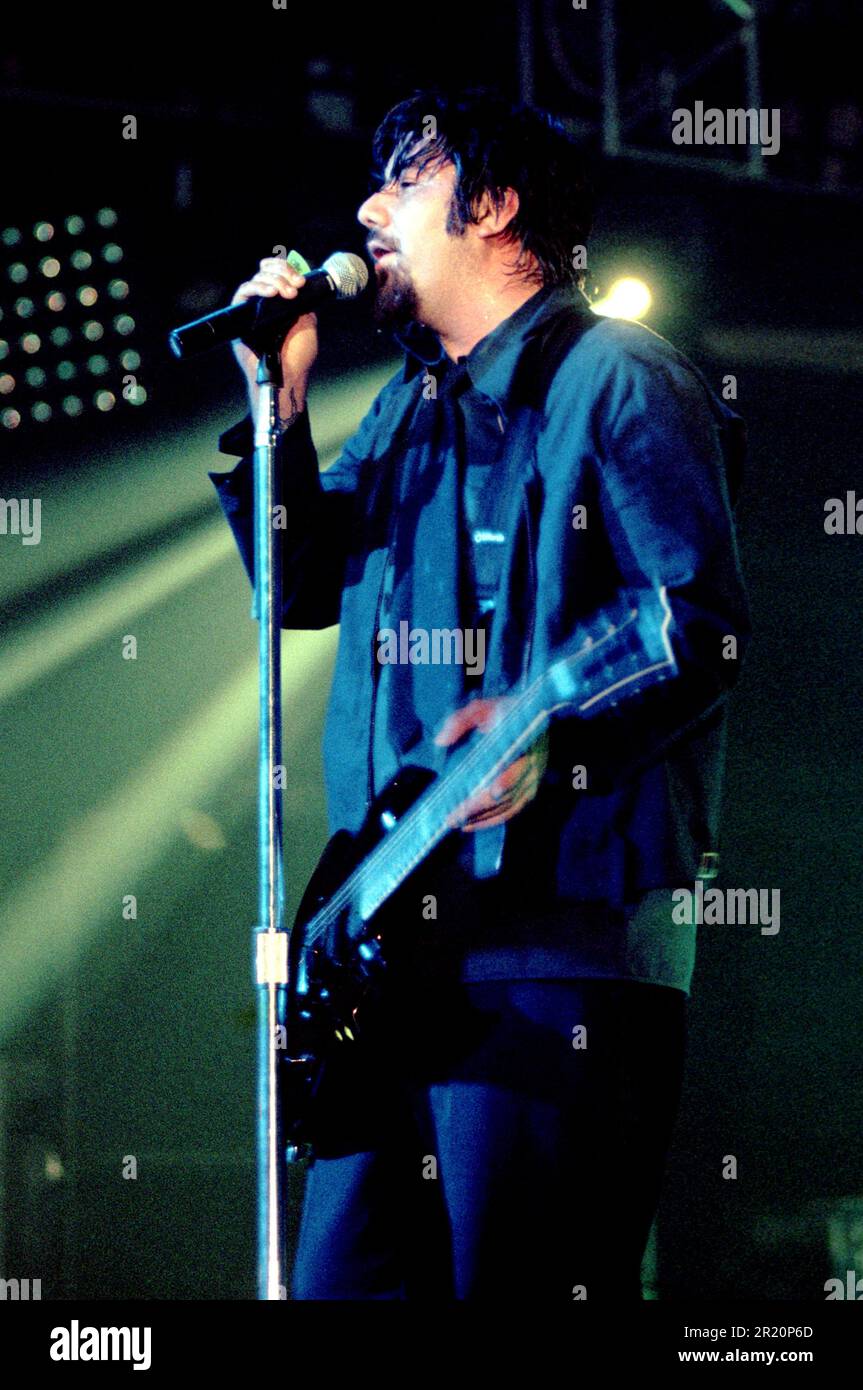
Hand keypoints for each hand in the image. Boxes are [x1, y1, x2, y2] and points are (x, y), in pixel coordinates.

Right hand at [231, 256, 318, 418]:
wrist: (288, 376)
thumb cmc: (298, 357)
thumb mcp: (307, 323)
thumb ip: (303, 304)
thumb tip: (301, 284)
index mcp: (281, 304)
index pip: (278, 275)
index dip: (286, 270)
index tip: (300, 280)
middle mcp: (265, 304)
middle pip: (267, 273)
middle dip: (283, 274)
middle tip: (295, 287)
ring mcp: (252, 309)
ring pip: (256, 279)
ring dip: (274, 281)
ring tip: (287, 293)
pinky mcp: (239, 317)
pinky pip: (243, 293)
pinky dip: (257, 288)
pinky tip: (271, 293)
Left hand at [434, 696, 549, 830]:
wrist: (535, 718)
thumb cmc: (506, 713)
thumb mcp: (483, 708)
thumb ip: (461, 721)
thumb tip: (440, 741)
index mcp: (525, 745)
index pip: (518, 767)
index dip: (507, 781)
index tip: (493, 792)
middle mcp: (532, 769)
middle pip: (507, 795)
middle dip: (479, 808)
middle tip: (453, 817)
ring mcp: (531, 783)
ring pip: (506, 808)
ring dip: (481, 818)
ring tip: (455, 823)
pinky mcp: (527, 793)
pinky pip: (509, 812)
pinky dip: (489, 821)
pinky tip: (470, 825)